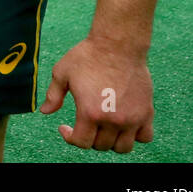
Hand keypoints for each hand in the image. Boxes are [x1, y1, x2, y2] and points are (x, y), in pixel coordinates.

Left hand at [39, 37, 154, 153]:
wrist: (118, 44)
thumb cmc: (88, 56)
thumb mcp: (62, 72)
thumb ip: (53, 95)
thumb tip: (45, 112)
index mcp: (90, 113)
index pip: (82, 143)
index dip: (70, 138)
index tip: (65, 128)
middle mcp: (113, 120)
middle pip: (101, 146)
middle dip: (90, 138)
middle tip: (85, 123)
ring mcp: (133, 118)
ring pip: (123, 147)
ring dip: (112, 142)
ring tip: (104, 128)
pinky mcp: (147, 112)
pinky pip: (145, 137)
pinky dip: (135, 136)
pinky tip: (124, 124)